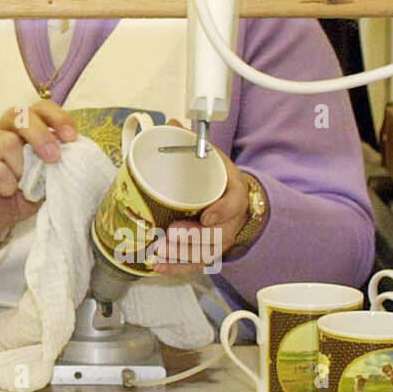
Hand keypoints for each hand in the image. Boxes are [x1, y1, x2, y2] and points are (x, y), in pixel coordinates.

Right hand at [0, 100, 78, 258]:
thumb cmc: (20, 193)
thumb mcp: (45, 178)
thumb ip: (57, 164)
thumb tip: (76, 157)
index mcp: (24, 128)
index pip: (41, 108)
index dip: (58, 118)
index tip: (72, 137)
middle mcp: (3, 130)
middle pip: (20, 116)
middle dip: (41, 136)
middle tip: (53, 158)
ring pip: (7, 142)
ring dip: (22, 167)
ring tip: (23, 184)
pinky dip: (7, 184)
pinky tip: (6, 191)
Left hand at [152, 127, 251, 275]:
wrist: (234, 198)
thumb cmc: (217, 177)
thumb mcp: (210, 156)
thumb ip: (190, 142)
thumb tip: (170, 123)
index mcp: (233, 192)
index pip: (234, 204)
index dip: (223, 211)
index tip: (208, 215)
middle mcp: (230, 220)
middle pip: (217, 235)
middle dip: (193, 237)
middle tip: (171, 234)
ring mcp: (219, 239)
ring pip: (205, 253)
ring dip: (181, 256)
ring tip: (159, 253)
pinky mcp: (207, 252)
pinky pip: (195, 265)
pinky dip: (176, 268)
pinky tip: (158, 267)